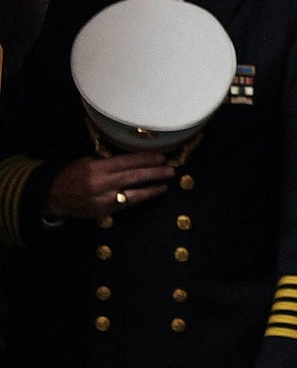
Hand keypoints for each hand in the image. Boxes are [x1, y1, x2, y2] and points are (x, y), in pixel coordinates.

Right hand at [45, 152, 172, 217]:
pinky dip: (142, 197)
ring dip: (153, 187)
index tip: (161, 156)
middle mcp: (101, 184)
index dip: (145, 159)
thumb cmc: (72, 175)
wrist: (54, 196)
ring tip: (167, 182)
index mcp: (96, 168)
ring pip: (134, 193)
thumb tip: (135, 158)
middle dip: (154, 172)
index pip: (126, 161)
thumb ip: (108, 161)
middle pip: (134, 176)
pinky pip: (128, 203)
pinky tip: (154, 192)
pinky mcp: (105, 211)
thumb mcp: (87, 162)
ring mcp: (104, 200)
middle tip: (170, 169)